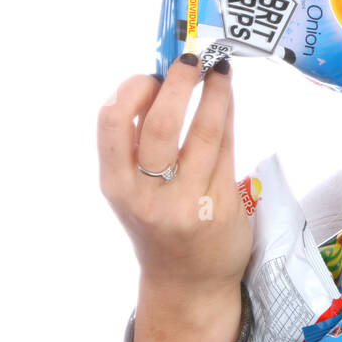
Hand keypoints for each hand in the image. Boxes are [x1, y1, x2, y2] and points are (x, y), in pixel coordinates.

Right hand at [97, 56, 251, 297]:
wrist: (188, 283)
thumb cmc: (160, 225)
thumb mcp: (133, 191)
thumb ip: (140, 145)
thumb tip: (164, 81)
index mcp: (117, 186)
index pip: (113, 122)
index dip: (133, 88)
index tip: (151, 73)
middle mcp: (148, 196)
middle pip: (161, 123)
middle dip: (178, 81)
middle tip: (192, 59)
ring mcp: (187, 203)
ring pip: (203, 132)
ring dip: (214, 93)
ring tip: (220, 71)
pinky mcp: (222, 207)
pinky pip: (227, 150)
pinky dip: (227, 118)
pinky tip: (227, 100)